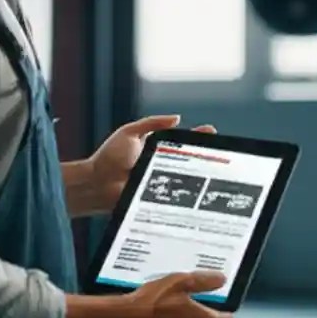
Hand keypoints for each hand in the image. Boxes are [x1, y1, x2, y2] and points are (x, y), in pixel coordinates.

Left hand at [90, 115, 215, 212]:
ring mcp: (160, 183)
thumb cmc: (109, 156)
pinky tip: (201, 191)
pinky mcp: (158, 199)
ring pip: (185, 179)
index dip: (196, 137)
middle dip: (204, 155)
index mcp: (156, 148)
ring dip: (199, 175)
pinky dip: (187, 194)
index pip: (180, 141)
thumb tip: (177, 118)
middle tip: (220, 150)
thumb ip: (152, 123)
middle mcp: (161, 165)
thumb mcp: (130, 133)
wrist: (96, 183)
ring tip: (215, 167)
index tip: (211, 132)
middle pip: (187, 160)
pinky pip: (174, 196)